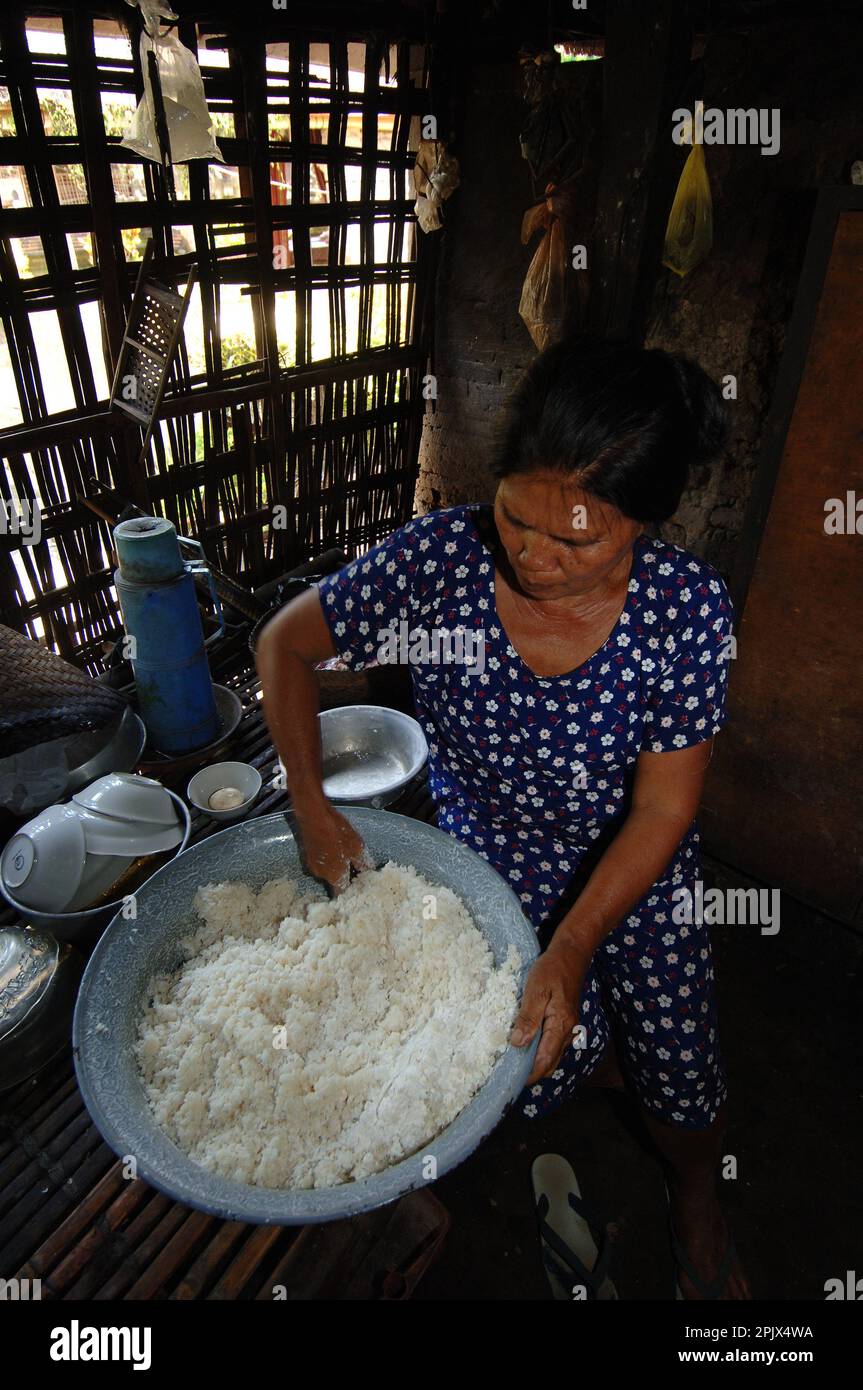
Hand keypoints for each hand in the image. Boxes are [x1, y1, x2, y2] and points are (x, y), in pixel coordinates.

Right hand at [293, 799, 373, 893]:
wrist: (314, 816)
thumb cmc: (336, 831)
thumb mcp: (357, 846)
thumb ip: (363, 862)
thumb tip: (368, 871)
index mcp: (335, 876)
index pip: (342, 893)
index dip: (351, 891)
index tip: (358, 887)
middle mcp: (321, 875)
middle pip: (335, 882)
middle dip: (345, 877)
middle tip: (355, 869)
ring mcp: (312, 865)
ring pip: (328, 872)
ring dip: (336, 867)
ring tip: (345, 855)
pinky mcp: (308, 856)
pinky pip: (321, 863)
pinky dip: (328, 859)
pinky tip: (334, 848)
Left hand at [510, 938, 590, 1084]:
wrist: (572, 954)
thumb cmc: (552, 969)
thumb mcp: (536, 990)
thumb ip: (528, 1018)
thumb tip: (518, 1043)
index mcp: (561, 1026)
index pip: (545, 1061)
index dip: (530, 1074)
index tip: (513, 1081)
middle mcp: (568, 1031)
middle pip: (551, 1062)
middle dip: (533, 1072)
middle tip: (510, 1073)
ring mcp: (569, 1027)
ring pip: (553, 1054)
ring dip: (537, 1061)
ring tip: (515, 1060)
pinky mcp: (565, 1020)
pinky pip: (554, 1043)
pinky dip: (541, 1049)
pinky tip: (527, 1043)